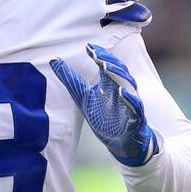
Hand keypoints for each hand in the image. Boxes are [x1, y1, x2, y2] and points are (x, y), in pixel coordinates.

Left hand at [50, 42, 159, 167]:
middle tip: (97, 54)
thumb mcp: (84, 98)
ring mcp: (131, 104)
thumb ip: (72, 80)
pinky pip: (135, 107)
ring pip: (128, 85)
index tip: (88, 47)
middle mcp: (122, 90)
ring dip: (118, 75)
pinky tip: (122, 91)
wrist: (123, 144)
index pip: (107, 65)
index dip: (99, 56)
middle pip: (118, 72)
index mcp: (110, 84)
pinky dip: (129, 99)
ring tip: (107, 66)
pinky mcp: (136, 118)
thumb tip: (54, 60)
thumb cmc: (105, 118)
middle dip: (108, 62)